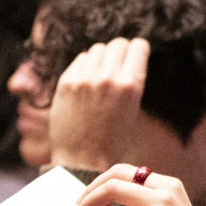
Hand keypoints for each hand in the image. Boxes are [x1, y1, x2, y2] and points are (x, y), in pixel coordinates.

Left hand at [49, 38, 149, 171]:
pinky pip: (80, 59)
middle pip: (117, 44)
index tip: (136, 54)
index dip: (138, 50)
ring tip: (102, 74)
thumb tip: (128, 60)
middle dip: (121, 51)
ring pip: (98, 49)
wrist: (82, 161)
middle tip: (119, 64)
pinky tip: (87, 81)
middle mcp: (107, 79)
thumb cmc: (112, 140)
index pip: (138, 47)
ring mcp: (84, 79)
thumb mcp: (133, 111)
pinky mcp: (66, 82)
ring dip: (102, 57)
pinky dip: (86, 65)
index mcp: (130, 86)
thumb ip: (131, 82)